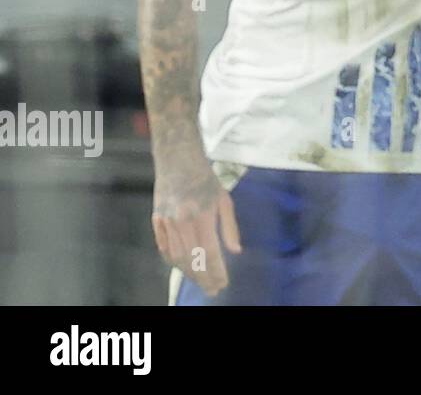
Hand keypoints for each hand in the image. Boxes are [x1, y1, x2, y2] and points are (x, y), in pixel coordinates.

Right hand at [152, 155, 240, 297]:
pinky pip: (165, 248)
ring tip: (202, 281)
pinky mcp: (156, 220)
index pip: (210, 251)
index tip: (223, 283)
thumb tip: (236, 251)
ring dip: (189, 273)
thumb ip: (229, 227)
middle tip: (212, 289)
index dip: (216, 271)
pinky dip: (175, 262)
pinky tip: (185, 268)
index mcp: (202, 214)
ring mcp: (166, 221)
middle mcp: (182, 220)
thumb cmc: (206, 179)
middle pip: (192, 259)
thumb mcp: (224, 199)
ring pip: (177, 257)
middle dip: (203, 278)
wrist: (177, 161)